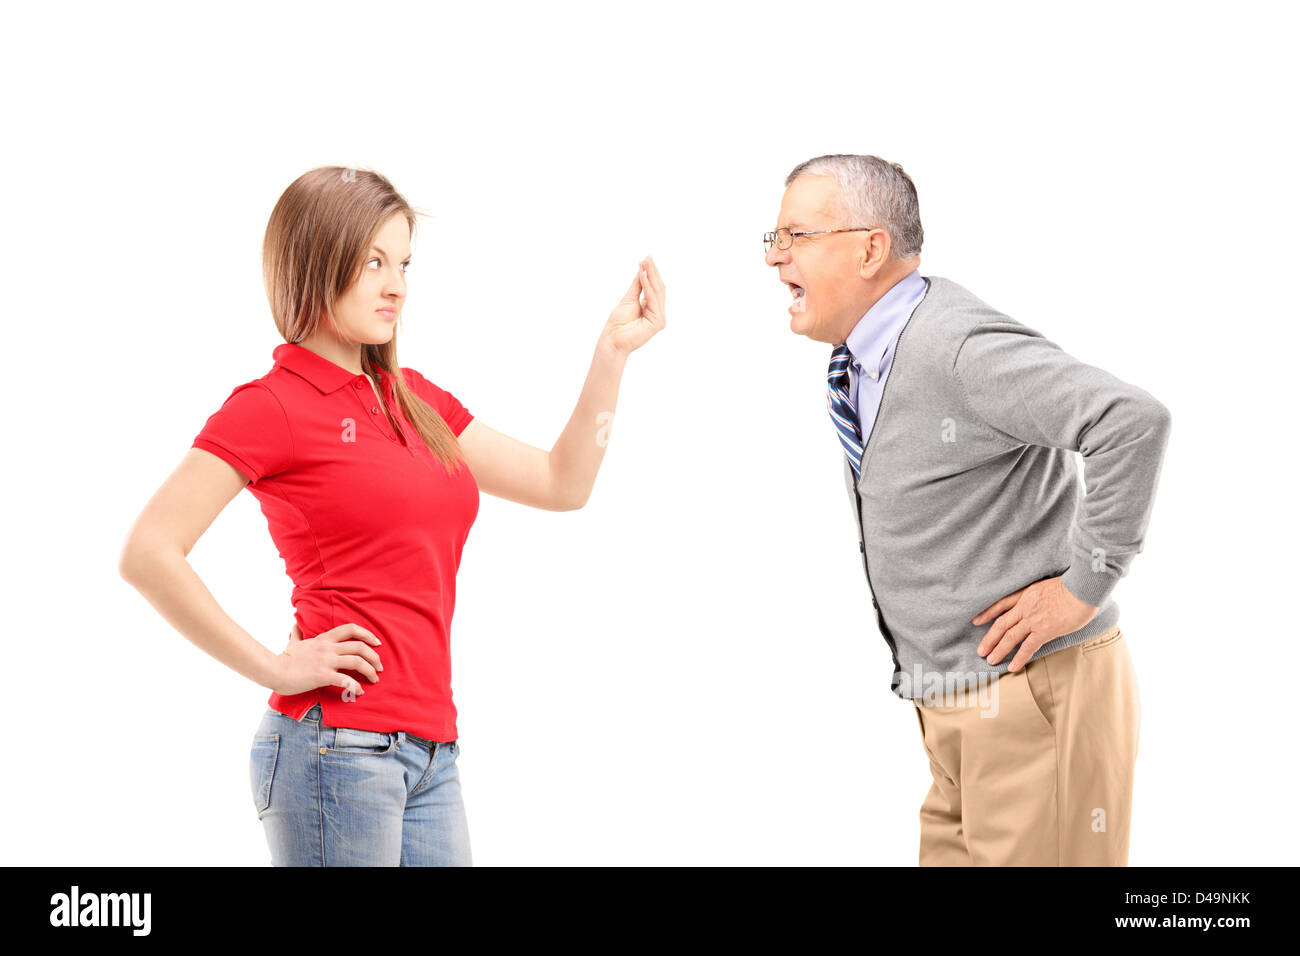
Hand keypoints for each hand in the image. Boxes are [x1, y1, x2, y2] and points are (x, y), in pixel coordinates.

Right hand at [273, 620, 383, 697]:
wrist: (273, 670)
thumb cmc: (284, 659)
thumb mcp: (293, 642)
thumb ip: (298, 633)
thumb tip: (295, 624)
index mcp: (324, 639)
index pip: (350, 629)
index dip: (367, 634)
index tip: (377, 643)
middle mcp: (328, 648)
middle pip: (360, 646)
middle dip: (374, 657)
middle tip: (379, 667)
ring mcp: (326, 661)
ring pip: (357, 662)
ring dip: (370, 671)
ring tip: (374, 679)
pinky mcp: (322, 676)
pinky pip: (345, 680)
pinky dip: (356, 686)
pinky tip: (359, 692)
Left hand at [601, 256, 665, 354]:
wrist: (613, 338)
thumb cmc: (618, 323)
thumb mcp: (629, 299)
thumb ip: (638, 286)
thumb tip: (642, 270)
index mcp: (651, 307)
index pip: (654, 287)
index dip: (651, 273)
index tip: (646, 259)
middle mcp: (657, 312)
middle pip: (658, 288)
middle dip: (653, 272)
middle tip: (648, 257)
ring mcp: (659, 318)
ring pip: (657, 292)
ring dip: (651, 276)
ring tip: (645, 263)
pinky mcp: (658, 322)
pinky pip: (653, 300)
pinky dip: (647, 287)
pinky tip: (642, 275)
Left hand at [973, 576, 1098, 671]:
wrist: (1084, 587)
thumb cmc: (1073, 586)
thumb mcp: (1047, 585)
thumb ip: (1038, 596)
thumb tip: (1037, 606)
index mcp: (1026, 594)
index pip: (1001, 603)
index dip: (987, 613)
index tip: (976, 621)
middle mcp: (1025, 607)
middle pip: (1001, 624)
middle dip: (989, 639)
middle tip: (980, 651)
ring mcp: (1033, 619)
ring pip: (1010, 637)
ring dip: (998, 650)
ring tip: (990, 660)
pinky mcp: (1044, 630)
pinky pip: (1028, 647)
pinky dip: (1019, 658)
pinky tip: (1012, 667)